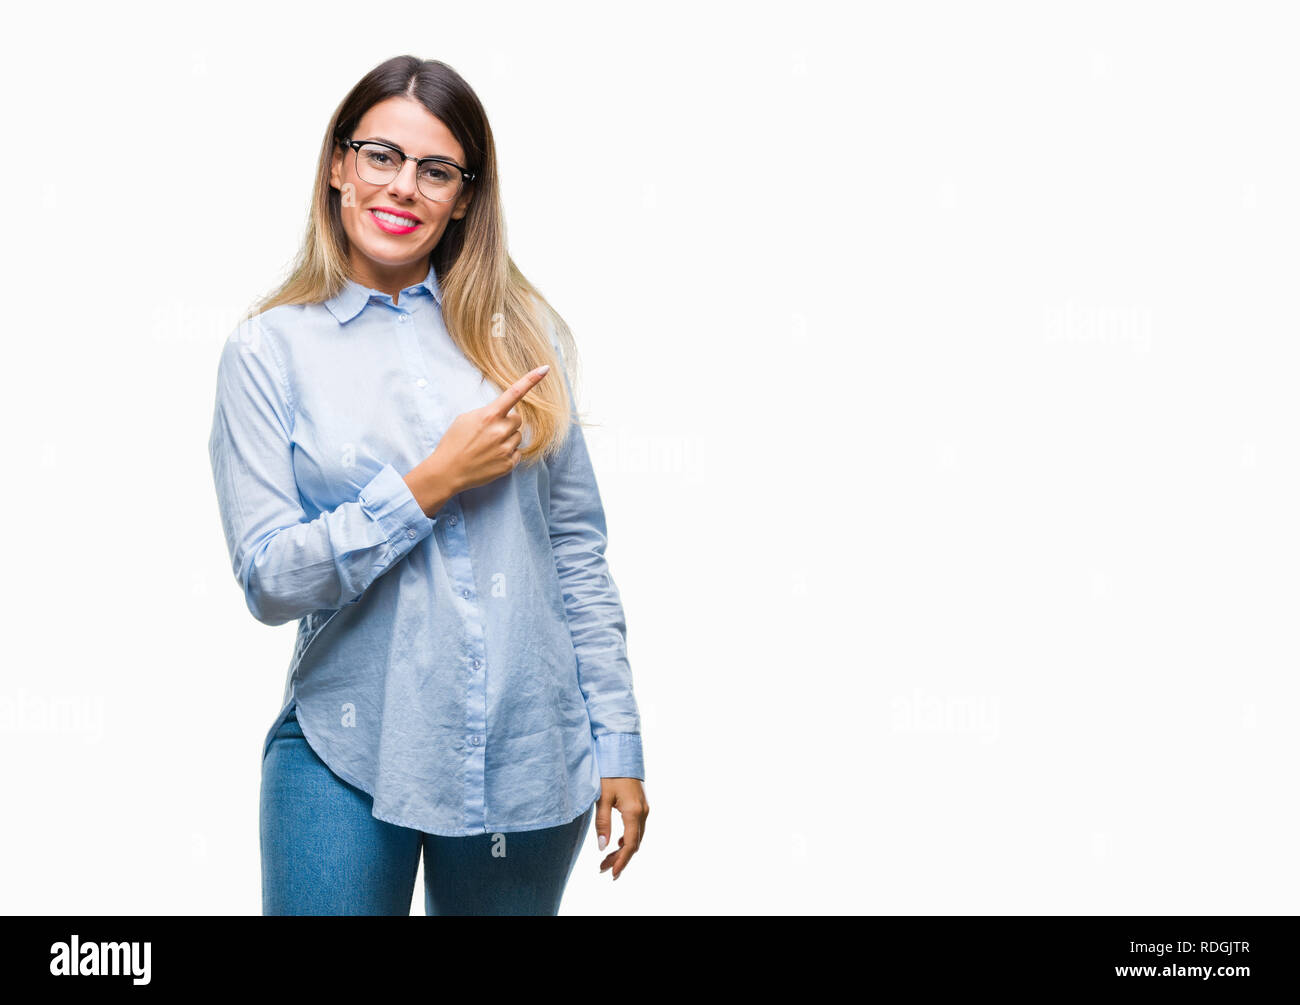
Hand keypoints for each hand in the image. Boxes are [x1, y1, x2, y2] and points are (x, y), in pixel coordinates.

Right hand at [406, 364, 550, 511]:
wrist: (447, 471)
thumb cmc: (454, 442)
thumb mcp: (466, 419)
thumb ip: (487, 413)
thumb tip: (502, 413)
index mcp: (489, 415)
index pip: (514, 393)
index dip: (531, 380)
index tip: (545, 369)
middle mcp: (500, 431)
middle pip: (518, 419)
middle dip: (507, 422)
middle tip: (490, 431)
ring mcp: (505, 448)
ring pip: (518, 436)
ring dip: (507, 438)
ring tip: (488, 446)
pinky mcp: (508, 464)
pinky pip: (517, 453)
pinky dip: (507, 454)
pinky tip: (491, 457)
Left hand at [595, 778, 647, 880]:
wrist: (621, 752)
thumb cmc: (610, 773)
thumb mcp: (602, 798)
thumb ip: (602, 823)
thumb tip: (602, 848)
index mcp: (634, 812)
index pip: (629, 845)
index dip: (621, 861)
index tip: (611, 873)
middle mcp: (643, 812)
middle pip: (634, 843)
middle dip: (620, 858)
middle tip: (603, 868)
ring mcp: (644, 808)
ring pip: (636, 836)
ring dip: (623, 850)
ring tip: (606, 859)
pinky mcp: (641, 804)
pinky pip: (637, 828)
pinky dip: (627, 839)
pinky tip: (617, 842)